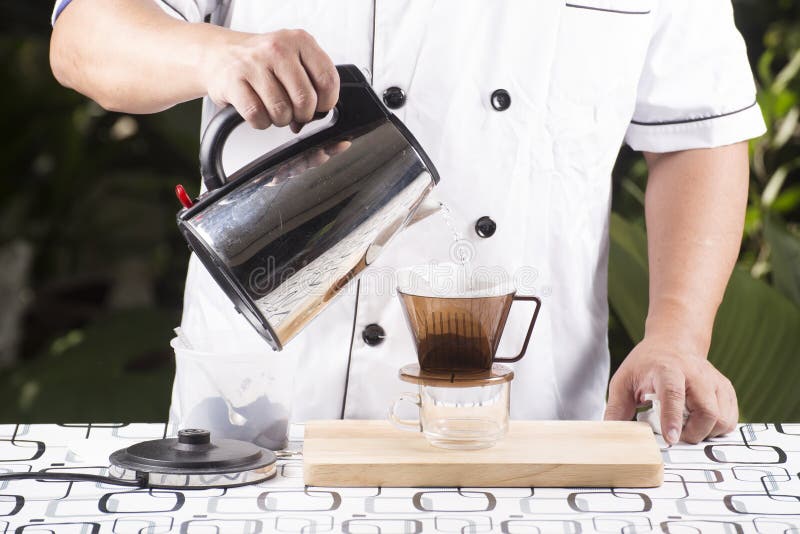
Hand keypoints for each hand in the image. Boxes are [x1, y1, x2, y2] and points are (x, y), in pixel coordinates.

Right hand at [200, 28, 338, 130]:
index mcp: (300, 41)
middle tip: (294, 112)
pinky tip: (258, 111)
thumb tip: (321, 112)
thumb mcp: (293, 58)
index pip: (328, 80)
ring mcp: (254, 64)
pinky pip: (257, 116)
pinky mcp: (233, 81)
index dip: (326, 102)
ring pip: (281, 111)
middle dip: (302, 115)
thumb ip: (313, 79)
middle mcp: (278, 48)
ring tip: (273, 108)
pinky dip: (260, 122)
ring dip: (280, 119)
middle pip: (305, 100)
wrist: (219, 54)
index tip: (318, 106)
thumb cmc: (262, 62)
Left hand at [604, 336, 737, 444]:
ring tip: (686, 427)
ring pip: (723, 419)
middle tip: (675, 435)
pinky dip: (717, 428)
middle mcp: (696, 374)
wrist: (673, 343)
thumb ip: (617, 408)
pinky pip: (731, 419)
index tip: (671, 438)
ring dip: (706, 433)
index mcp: (667, 370)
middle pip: (707, 411)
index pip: (673, 393)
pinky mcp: (726, 390)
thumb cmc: (647, 364)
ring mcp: (714, 381)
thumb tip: (610, 434)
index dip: (673, 417)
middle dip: (693, 433)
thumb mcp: (624, 381)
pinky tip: (699, 423)